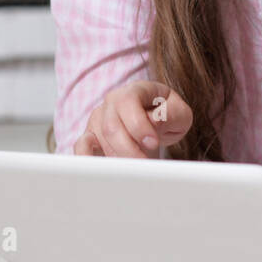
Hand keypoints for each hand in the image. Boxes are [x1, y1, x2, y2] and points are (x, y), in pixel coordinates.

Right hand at [74, 81, 192, 157]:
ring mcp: (99, 118)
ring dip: (119, 158)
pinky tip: (103, 171)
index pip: (128, 102)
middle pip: (112, 127)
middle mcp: (112, 102)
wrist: (158, 123)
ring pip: (101, 141)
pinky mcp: (90, 136)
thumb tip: (153, 122)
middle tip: (146, 163)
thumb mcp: (179, 113)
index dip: (139, 125)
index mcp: (134, 90)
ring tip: (137, 168)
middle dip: (130, 149)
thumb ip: (170, 114)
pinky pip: (81, 147)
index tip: (154, 143)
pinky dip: (89, 160)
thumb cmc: (168, 115)